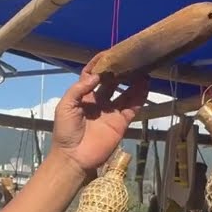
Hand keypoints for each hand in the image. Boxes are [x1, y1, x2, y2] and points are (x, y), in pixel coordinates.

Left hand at [50, 58, 149, 173]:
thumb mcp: (65, 107)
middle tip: (129, 58)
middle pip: (112, 82)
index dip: (99, 64)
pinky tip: (145, 85)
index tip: (108, 53)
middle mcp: (99, 102)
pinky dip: (140, 97)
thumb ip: (78, 89)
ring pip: (125, 93)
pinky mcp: (120, 123)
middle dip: (119, 71)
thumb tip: (96, 76)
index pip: (92, 76)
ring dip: (133, 82)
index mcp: (84, 97)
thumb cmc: (65, 131)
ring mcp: (111, 112)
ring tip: (141, 68)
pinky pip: (132, 107)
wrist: (73, 157)